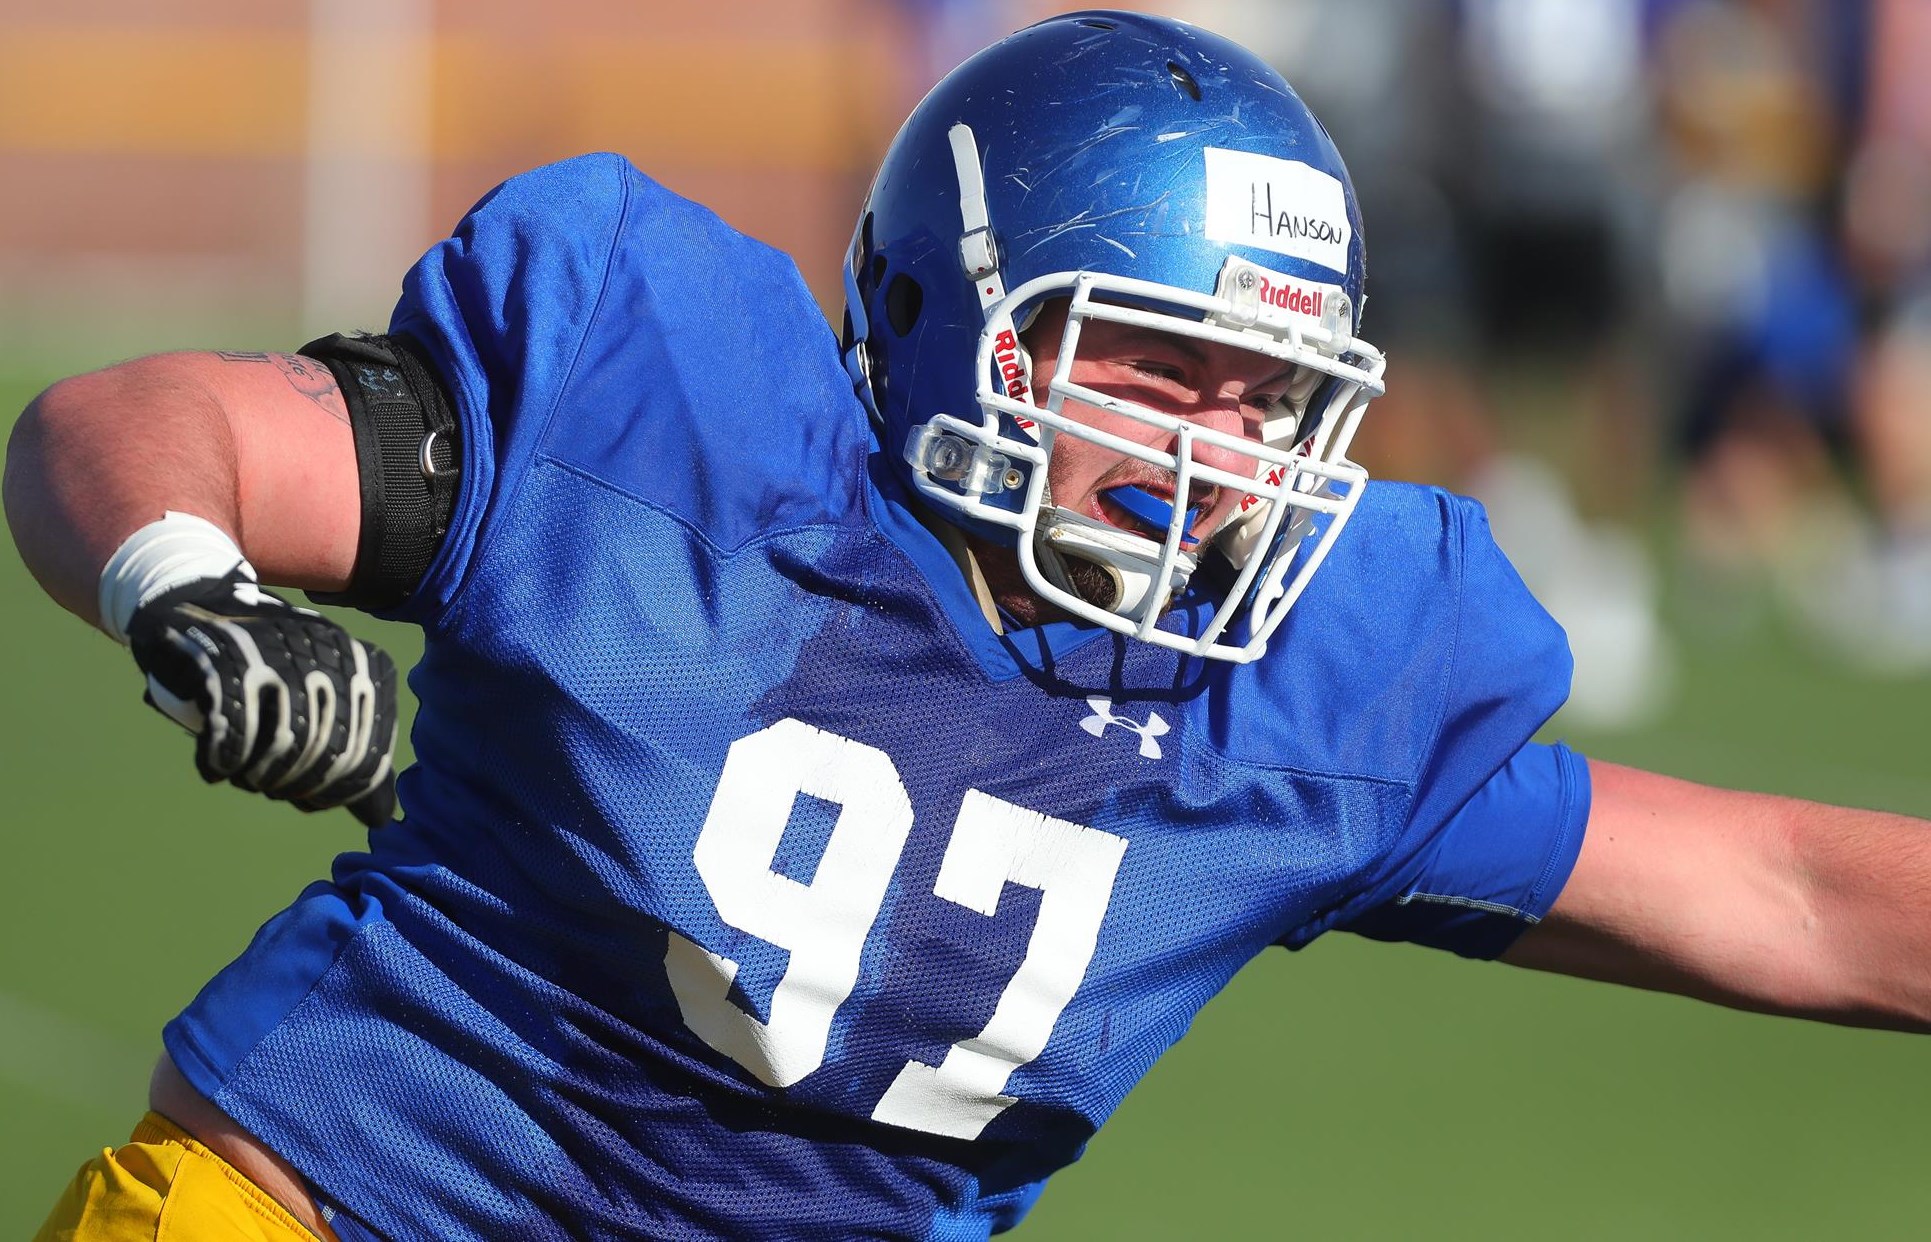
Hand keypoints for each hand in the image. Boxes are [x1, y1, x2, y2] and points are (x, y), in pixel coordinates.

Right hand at [125, 570, 398, 826]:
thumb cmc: (269, 665)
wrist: (198, 603)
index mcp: (362, 664)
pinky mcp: (226, 659)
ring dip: (260, 775)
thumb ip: (354, 753)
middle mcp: (329, 654)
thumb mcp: (321, 698)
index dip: (339, 791)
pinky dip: (224, 761)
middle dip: (298, 786)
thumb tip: (381, 817)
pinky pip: (235, 733)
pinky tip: (216, 767)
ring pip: (284, 745)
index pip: (367, 754)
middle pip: (326, 754)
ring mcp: (280, 654)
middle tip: (273, 788)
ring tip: (247, 775)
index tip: (311, 799)